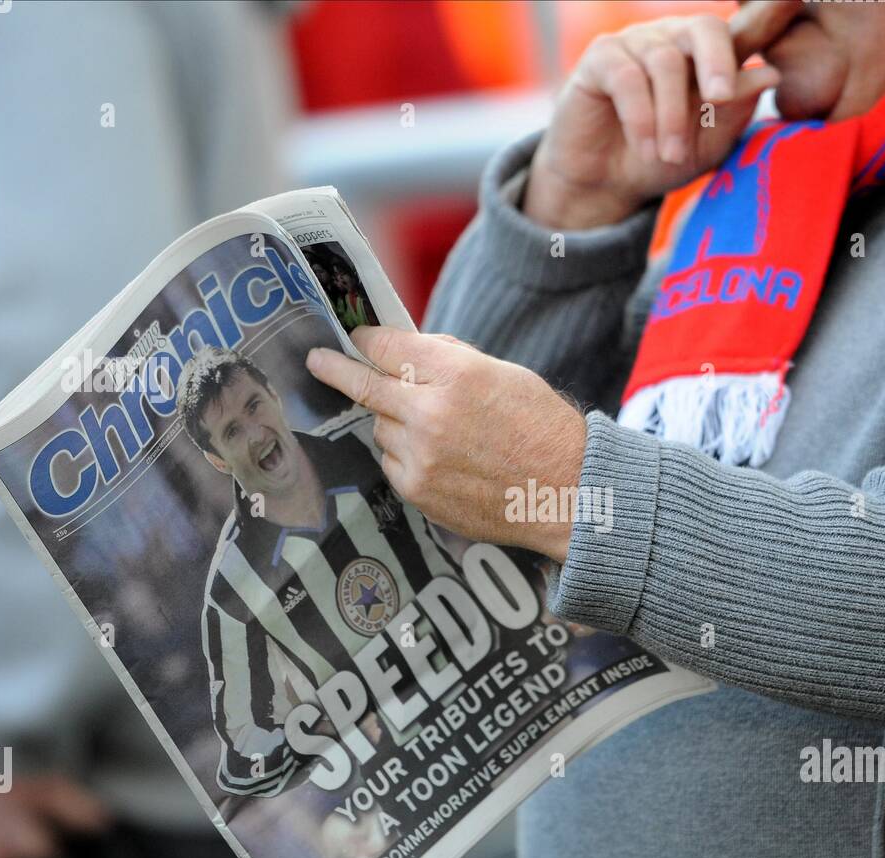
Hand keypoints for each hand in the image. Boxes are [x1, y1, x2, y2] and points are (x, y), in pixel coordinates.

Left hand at [306, 328, 586, 562]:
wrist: (566, 492)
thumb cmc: (541, 428)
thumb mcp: (502, 373)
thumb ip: (447, 359)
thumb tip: (401, 348)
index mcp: (456, 374)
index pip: (386, 347)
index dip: (365, 340)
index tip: (352, 338)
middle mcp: (430, 413)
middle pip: (364, 386)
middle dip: (337, 371)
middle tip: (317, 362)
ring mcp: (420, 456)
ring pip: (380, 427)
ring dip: (395, 423)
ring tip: (440, 432)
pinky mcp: (418, 490)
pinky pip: (392, 462)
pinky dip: (406, 456)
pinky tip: (443, 459)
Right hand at [523, 3, 793, 228]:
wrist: (604, 185)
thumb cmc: (659, 160)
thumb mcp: (706, 145)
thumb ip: (734, 111)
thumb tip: (769, 74)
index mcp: (708, 56)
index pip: (742, 30)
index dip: (770, 11)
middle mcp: (674, 39)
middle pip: (705, 28)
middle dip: (717, 62)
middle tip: (718, 98)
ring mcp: (636, 43)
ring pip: (665, 64)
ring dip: (671, 116)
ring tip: (670, 155)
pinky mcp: (600, 58)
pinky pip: (627, 78)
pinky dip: (641, 117)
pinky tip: (646, 147)